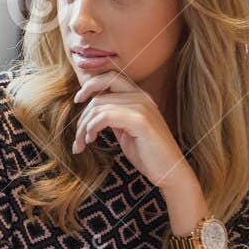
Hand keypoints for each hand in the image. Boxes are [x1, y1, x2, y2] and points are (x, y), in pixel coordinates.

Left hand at [71, 71, 191, 191]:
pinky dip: (92, 128)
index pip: (111, 77)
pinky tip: (91, 140)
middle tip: (77, 135)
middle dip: (83, 113)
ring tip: (82, 144)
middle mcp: (142, 97)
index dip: (91, 84)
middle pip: (101, 90)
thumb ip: (113, 116)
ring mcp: (142, 107)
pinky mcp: (140, 121)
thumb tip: (92, 110)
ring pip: (99, 105)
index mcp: (140, 96)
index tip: (78, 100)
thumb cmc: (147, 154)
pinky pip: (105, 116)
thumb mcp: (126, 130)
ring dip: (84, 126)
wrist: (170, 171)